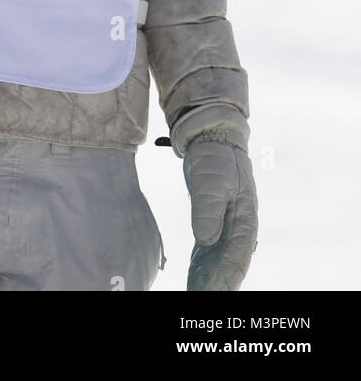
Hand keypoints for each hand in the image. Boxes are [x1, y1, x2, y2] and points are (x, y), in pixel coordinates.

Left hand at [183, 137, 257, 289]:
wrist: (213, 138)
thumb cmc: (215, 157)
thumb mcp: (210, 179)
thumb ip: (208, 208)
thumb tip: (205, 240)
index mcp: (245, 219)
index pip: (236, 257)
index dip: (225, 279)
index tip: (212, 295)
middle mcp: (239, 227)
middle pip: (229, 265)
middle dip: (217, 286)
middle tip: (200, 301)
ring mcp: (227, 226)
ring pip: (219, 262)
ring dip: (209, 281)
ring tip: (195, 296)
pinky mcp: (214, 223)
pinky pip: (209, 252)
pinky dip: (202, 268)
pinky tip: (194, 281)